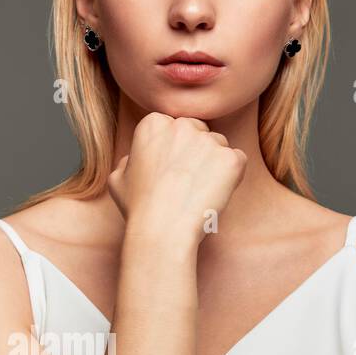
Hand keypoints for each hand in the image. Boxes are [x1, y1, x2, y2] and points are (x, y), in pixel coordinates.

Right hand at [107, 111, 246, 250]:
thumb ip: (129, 160)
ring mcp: (209, 141)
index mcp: (153, 124)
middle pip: (200, 132)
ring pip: (220, 146)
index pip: (176, 127)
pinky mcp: (230, 159)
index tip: (170, 172)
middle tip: (187, 184)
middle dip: (198, 153)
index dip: (176, 151)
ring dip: (214, 165)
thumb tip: (134, 159)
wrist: (163, 231)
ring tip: (199, 193)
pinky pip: (238, 161)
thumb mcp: (118, 180)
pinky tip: (214, 195)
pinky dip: (232, 178)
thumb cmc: (138, 209)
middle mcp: (182, 125)